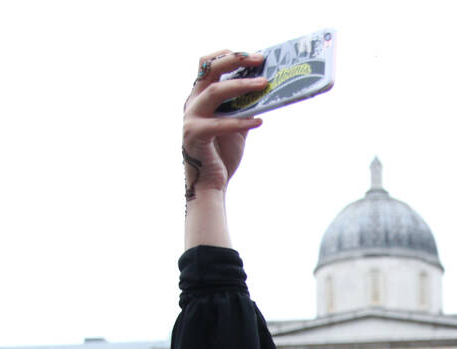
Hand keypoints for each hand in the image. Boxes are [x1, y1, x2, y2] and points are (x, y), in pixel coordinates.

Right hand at [182, 50, 267, 198]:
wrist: (210, 184)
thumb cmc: (222, 153)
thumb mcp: (237, 124)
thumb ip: (245, 107)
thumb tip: (266, 89)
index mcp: (200, 96)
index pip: (209, 65)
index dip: (229, 55)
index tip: (254, 55)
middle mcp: (192, 103)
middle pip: (208, 69)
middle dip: (234, 60)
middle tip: (259, 59)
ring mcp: (191, 117)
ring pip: (214, 91)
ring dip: (241, 85)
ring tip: (264, 84)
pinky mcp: (194, 135)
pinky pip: (219, 123)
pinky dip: (240, 122)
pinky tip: (259, 122)